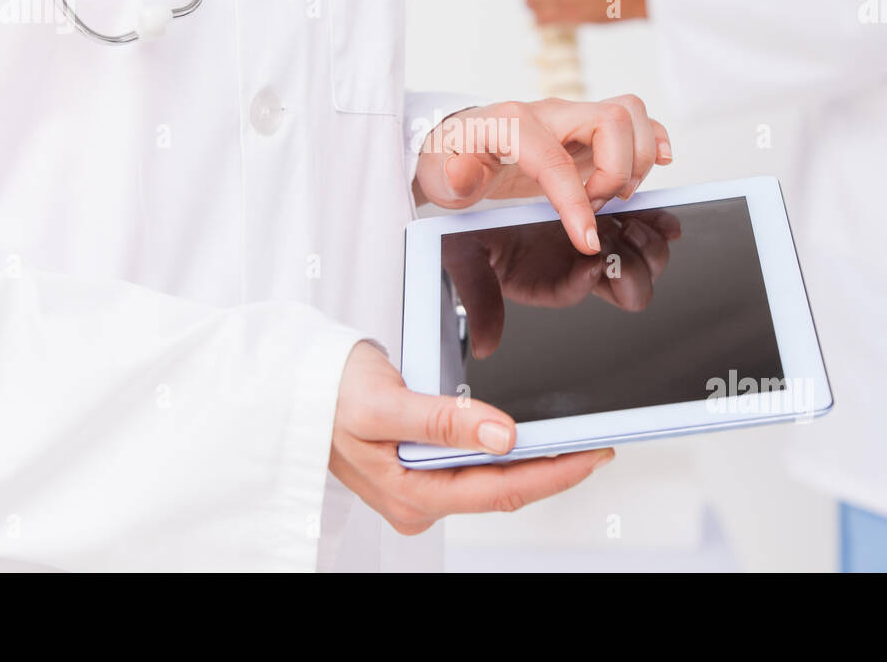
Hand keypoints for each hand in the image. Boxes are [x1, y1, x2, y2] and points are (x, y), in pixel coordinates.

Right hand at [329, 342, 613, 533]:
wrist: (287, 386)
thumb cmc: (326, 391)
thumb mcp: (384, 401)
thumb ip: (444, 420)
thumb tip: (504, 434)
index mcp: (412, 493)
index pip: (502, 489)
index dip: (556, 472)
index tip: (595, 452)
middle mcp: (417, 500)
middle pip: (502, 490)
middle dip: (554, 469)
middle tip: (598, 445)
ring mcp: (416, 489)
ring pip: (489, 481)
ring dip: (531, 462)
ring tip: (572, 442)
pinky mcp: (415, 471)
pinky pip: (471, 469)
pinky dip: (503, 453)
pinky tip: (523, 439)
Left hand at [414, 96, 672, 255]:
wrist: (453, 143)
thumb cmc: (447, 159)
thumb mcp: (436, 175)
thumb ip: (452, 177)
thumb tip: (466, 176)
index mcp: (512, 124)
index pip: (556, 160)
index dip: (576, 203)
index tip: (586, 240)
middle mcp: (549, 112)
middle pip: (612, 120)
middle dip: (615, 174)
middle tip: (594, 210)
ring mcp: (572, 117)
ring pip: (630, 114)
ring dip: (636, 161)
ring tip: (612, 196)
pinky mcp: (588, 128)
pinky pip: (634, 120)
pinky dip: (652, 140)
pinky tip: (656, 164)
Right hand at [442, 209, 682, 358]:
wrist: (481, 193)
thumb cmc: (471, 226)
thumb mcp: (465, 257)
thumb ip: (479, 298)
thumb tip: (485, 346)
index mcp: (547, 284)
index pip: (577, 292)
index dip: (587, 279)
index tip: (586, 260)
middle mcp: (578, 269)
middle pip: (628, 288)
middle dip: (629, 267)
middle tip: (614, 238)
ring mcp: (599, 245)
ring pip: (646, 262)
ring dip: (646, 245)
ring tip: (628, 223)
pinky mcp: (612, 218)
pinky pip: (651, 228)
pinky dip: (659, 223)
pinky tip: (656, 216)